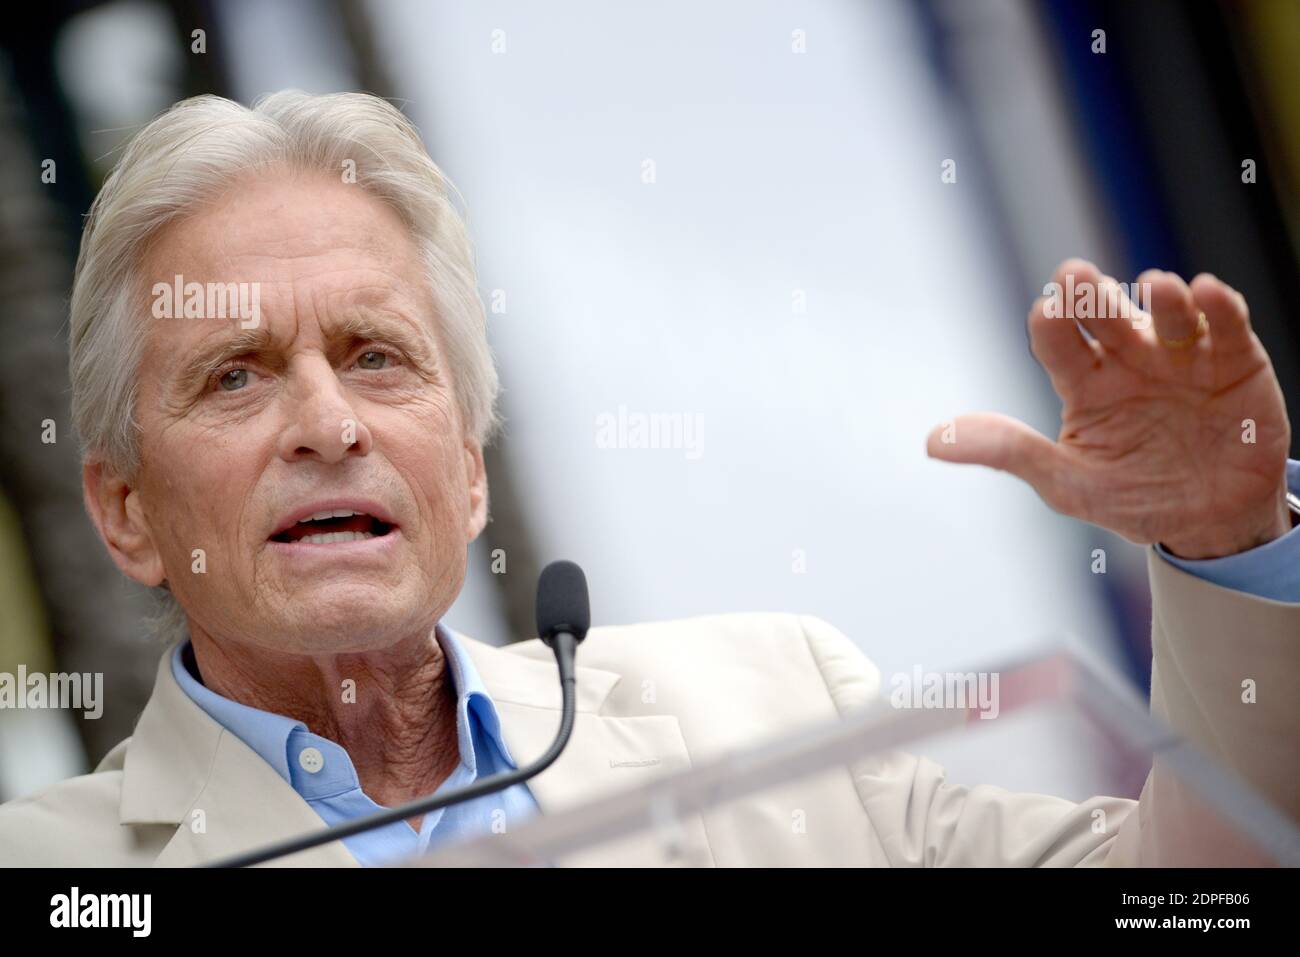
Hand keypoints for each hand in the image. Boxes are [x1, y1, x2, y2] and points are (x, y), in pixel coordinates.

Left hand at [926, 259, 1291, 559]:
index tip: (1045, 312)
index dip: (1052, 324)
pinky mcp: (1234, 361)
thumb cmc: (1132, 497)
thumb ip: (1009, 454)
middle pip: (1106, 315)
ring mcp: (1181, 356)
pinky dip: (1218, 305)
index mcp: (1084, 382)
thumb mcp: (1066, 483)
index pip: (1058, 342)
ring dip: (1160, 295)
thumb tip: (932, 441)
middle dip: (1092, 294)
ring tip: (1152, 286)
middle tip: (1077, 276)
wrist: (1210, 524)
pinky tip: (1205, 291)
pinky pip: (1226, 325)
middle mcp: (1129, 358)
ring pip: (1166, 312)